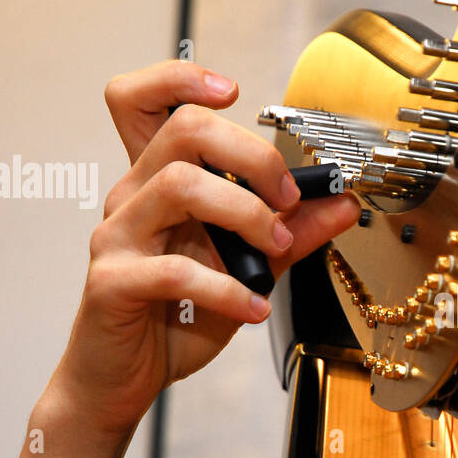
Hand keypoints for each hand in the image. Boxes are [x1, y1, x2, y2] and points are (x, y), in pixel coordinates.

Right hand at [49, 60, 358, 435]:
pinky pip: (173, 270)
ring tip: (276, 251)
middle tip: (287, 199)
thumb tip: (345, 203)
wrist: (124, 379)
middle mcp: (132, 197)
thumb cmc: (173, 318)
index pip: (142, 100)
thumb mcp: (249, 269)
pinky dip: (226, 288)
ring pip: (179, 186)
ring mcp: (118, 237)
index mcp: (158, 182)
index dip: (180, 78)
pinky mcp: (113, 282)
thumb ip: (294, 233)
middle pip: (183, 131)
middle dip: (252, 155)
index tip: (232, 91)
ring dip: (246, 215)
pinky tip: (252, 307)